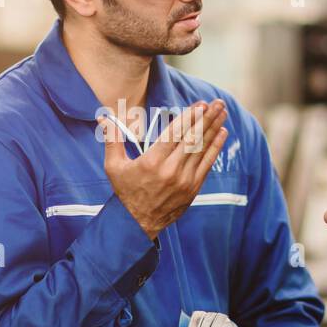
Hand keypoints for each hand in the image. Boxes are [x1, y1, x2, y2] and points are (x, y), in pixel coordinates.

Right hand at [101, 100, 227, 240]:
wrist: (137, 223)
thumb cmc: (125, 191)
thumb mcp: (113, 166)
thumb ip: (112, 140)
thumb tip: (104, 118)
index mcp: (151, 162)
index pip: (175, 134)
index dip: (189, 117)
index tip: (200, 104)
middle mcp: (170, 171)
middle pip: (192, 139)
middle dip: (207, 118)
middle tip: (217, 102)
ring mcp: (184, 181)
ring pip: (202, 149)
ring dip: (214, 129)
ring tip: (222, 112)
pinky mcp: (193, 189)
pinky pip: (207, 164)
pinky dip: (215, 147)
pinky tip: (222, 133)